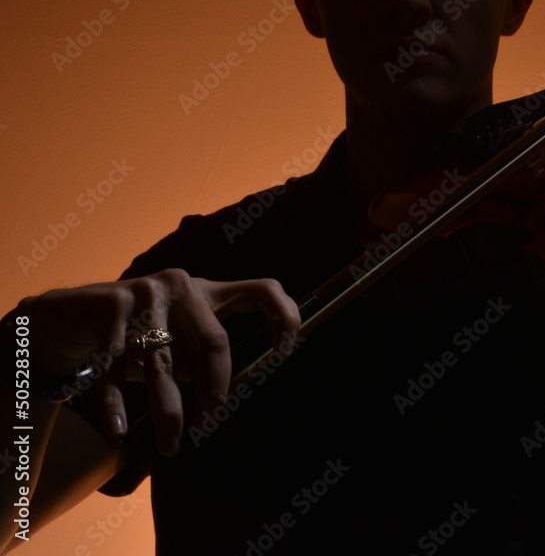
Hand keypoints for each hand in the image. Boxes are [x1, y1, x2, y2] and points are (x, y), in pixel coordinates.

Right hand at [17, 269, 299, 454]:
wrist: (72, 312)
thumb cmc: (141, 334)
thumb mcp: (180, 339)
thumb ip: (204, 358)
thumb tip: (226, 399)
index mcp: (210, 291)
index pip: (263, 291)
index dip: (284, 316)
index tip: (284, 354)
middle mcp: (184, 286)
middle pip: (215, 341)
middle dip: (215, 390)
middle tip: (209, 425)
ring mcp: (146, 292)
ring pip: (164, 362)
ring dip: (168, 409)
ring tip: (171, 444)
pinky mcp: (110, 304)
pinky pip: (116, 364)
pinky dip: (116, 401)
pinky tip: (118, 428)